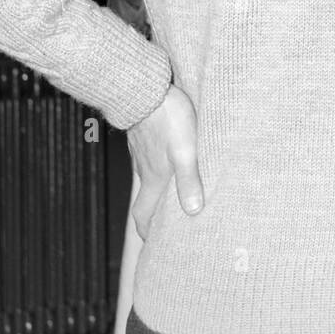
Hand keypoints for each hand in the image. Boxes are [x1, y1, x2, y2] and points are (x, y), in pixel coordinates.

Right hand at [126, 84, 202, 239]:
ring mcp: (142, 152)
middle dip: (154, 217)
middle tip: (169, 228)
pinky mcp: (144, 136)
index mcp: (153, 178)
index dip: (146, 234)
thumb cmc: (167, 118)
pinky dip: (159, 169)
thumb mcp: (184, 150)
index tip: (154, 247)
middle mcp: (144, 169)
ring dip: (159, 192)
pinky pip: (150, 160)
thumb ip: (188, 180)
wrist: (143, 86)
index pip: (143, 215)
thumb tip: (193, 211)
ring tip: (177, 197)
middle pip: (146, 200)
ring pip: (149, 179)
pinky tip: (172, 162)